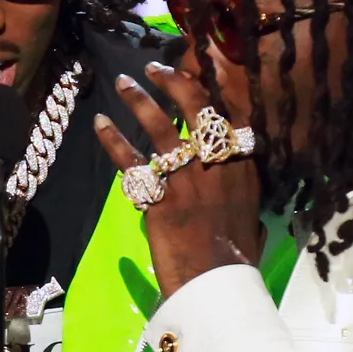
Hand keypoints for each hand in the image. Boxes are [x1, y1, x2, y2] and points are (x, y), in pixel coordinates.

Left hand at [94, 62, 265, 298]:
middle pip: (196, 109)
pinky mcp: (160, 196)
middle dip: (174, 82)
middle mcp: (216, 165)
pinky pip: (132, 160)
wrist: (219, 283)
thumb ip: (244, 208)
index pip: (227, 116)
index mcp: (242, 169)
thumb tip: (247, 215)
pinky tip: (100, 125)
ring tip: (123, 83)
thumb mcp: (252, 224)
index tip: (193, 71)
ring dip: (139, 100)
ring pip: (161, 126)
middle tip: (155, 67)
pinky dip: (113, 141)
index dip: (208, 89)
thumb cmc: (238, 261)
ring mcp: (187, 178)